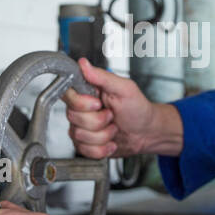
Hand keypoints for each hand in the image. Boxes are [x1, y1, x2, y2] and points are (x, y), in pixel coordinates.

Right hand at [63, 57, 182, 157]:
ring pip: (79, 135)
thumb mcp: (124, 88)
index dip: (82, 103)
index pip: (68, 95)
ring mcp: (82, 128)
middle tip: (112, 116)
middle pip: (74, 118)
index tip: (99, 104)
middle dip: (99, 121)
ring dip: (103, 135)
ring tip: (114, 128)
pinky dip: (102, 149)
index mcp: (88, 92)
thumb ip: (102, 76)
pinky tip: (111, 142)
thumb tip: (83, 64)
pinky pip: (85, 150)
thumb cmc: (138, 108)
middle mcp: (81, 109)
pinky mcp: (85, 144)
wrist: (146, 132)